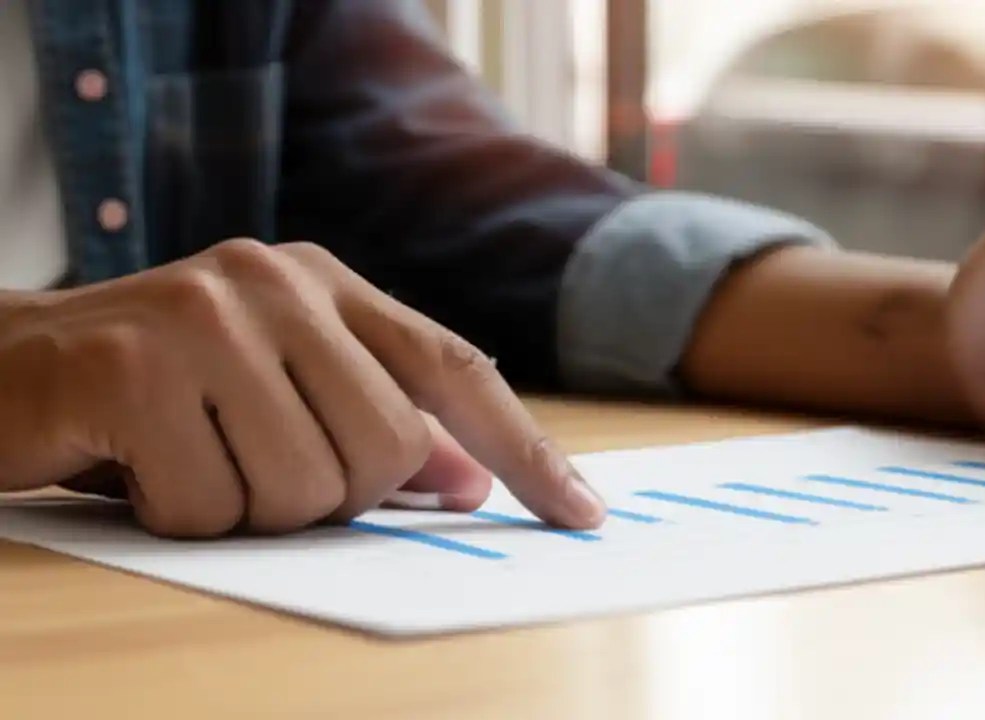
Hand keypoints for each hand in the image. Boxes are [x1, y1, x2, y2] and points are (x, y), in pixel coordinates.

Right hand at [0, 240, 605, 536]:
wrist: (5, 364)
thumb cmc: (161, 390)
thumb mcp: (280, 392)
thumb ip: (375, 420)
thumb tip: (471, 481)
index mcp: (325, 282)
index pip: (455, 370)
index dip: (526, 450)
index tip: (582, 514)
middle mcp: (275, 281)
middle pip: (385, 451)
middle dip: (329, 496)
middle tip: (253, 468)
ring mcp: (204, 316)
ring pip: (303, 489)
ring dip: (247, 510)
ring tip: (191, 459)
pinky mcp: (133, 367)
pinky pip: (207, 507)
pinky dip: (176, 516)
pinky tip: (136, 466)